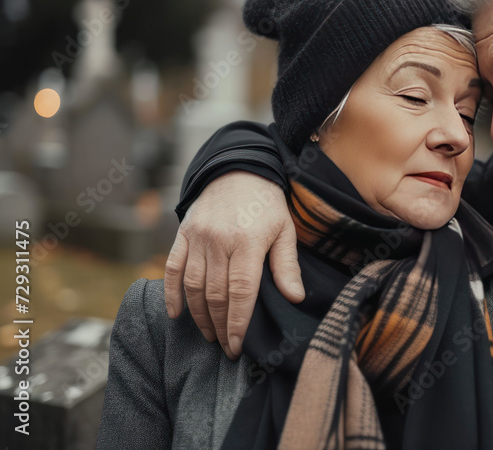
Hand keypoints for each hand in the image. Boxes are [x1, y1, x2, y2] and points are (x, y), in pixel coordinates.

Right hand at [164, 170, 302, 359]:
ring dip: (199, 316)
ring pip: (193, 286)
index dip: (238, 323)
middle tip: (227, 348)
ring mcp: (198, 238)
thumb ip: (287, 265)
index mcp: (248, 242)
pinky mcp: (183, 234)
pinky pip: (173, 268)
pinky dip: (171, 293)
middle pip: (215, 294)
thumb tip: (295, 297)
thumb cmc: (267, 205)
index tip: (238, 346)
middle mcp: (219, 241)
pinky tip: (176, 315)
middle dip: (221, 327)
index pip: (241, 291)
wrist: (238, 170)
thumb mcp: (285, 230)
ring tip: (210, 336)